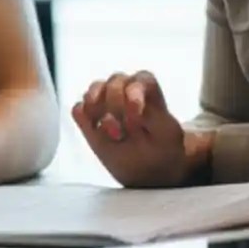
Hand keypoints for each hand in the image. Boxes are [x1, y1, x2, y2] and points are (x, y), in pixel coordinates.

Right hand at [71, 71, 197, 186]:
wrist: (150, 168)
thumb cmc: (163, 148)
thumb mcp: (169, 135)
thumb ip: (155, 118)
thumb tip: (134, 108)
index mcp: (149, 92)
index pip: (142, 79)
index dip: (136, 91)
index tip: (136, 113)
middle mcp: (126, 92)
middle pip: (116, 81)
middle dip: (116, 103)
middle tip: (121, 131)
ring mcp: (106, 104)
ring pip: (95, 89)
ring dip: (96, 106)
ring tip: (103, 128)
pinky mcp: (91, 121)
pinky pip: (79, 109)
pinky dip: (83, 116)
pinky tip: (93, 130)